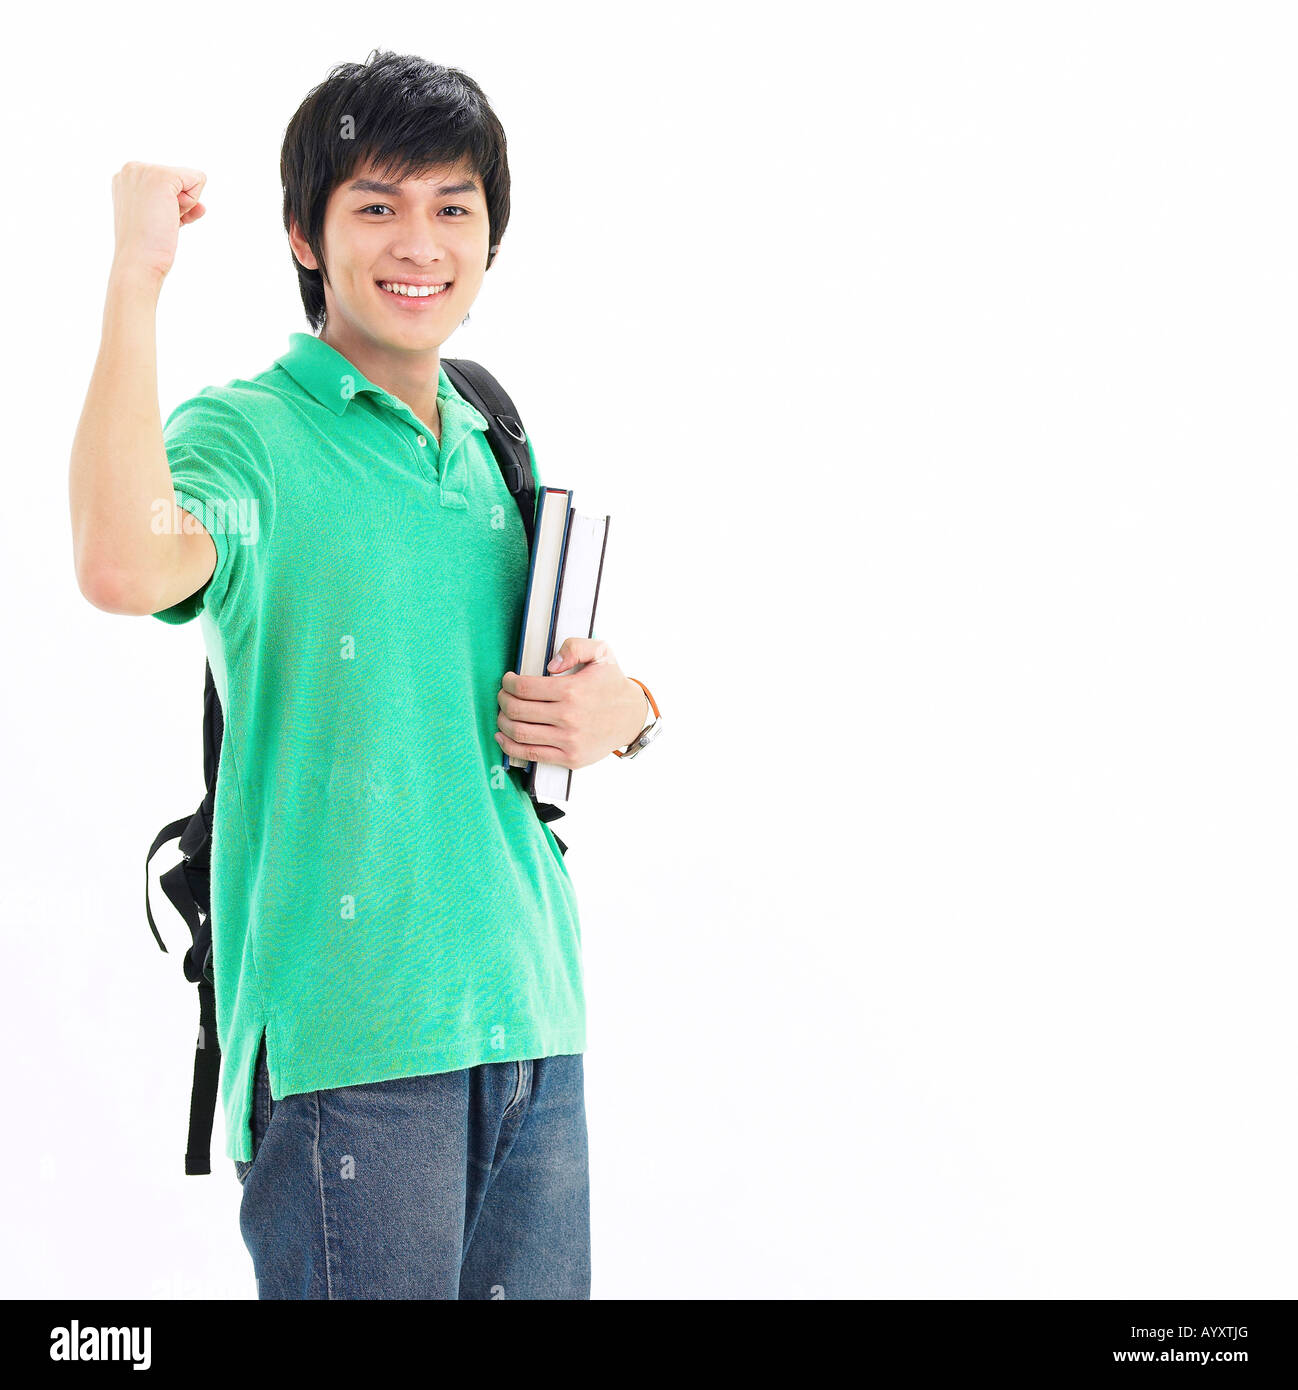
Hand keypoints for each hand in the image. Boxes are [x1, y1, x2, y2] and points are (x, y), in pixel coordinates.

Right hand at [110, 162, 207, 284]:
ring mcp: (145, 171)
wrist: (137, 262)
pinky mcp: (162, 178)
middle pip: (181, 178)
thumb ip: (174, 205)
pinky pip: (198, 179)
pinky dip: (193, 203)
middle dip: (179, 204)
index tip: (155, 221)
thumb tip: (201, 207)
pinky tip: (172, 217)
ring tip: (161, 221)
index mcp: (127, 178)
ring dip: (185, 205)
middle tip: (158, 223)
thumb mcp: (156, 218)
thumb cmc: (146, 248)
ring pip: (190, 179)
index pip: (170, 183)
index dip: (172, 206)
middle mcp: (132, 168)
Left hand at [495, 637, 647, 770]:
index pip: (524, 688)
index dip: (508, 683)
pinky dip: (510, 746)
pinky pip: (531, 754)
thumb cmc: (612, 684)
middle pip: (517, 710)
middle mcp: (569, 717)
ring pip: (520, 733)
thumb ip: (575, 647)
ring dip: (502, 722)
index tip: (507, 680)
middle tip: (502, 695)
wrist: (632, 717)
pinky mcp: (570, 758)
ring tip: (503, 714)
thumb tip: (550, 664)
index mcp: (572, 690)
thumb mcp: (601, 653)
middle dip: (503, 700)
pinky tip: (502, 737)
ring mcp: (569, 740)